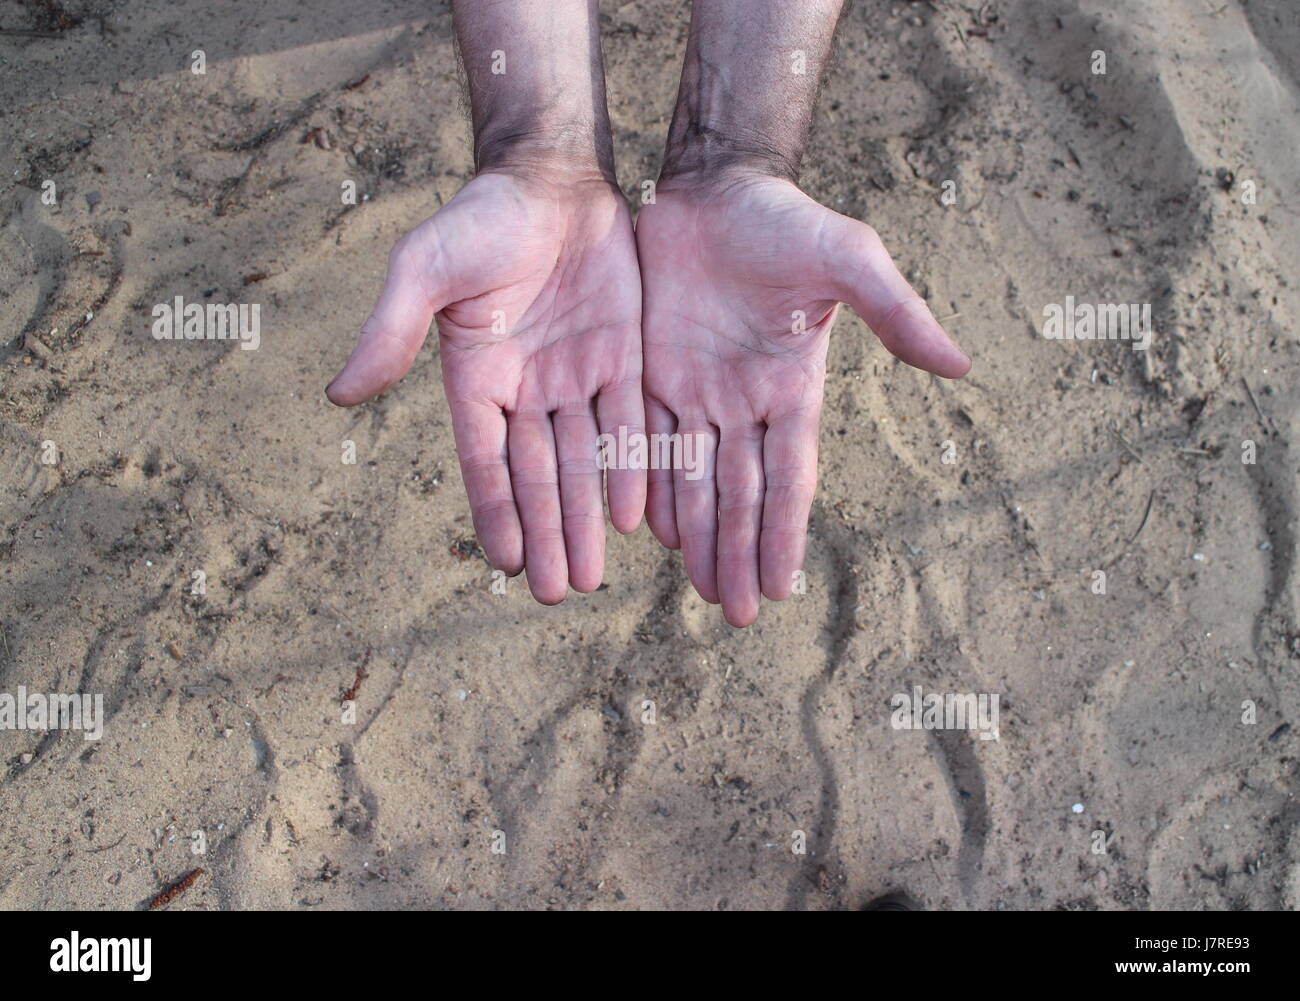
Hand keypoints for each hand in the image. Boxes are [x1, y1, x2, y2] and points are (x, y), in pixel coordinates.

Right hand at [327, 168, 645, 603]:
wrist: (549, 177)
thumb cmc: (477, 220)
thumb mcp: (422, 269)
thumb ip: (388, 330)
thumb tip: (336, 396)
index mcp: (475, 379)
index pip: (485, 461)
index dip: (495, 512)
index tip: (505, 565)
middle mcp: (526, 389)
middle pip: (538, 475)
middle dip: (547, 534)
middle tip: (557, 592)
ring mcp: (576, 376)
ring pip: (584, 461)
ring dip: (587, 519)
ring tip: (590, 575)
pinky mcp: (622, 357)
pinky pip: (627, 423)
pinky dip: (628, 468)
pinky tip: (634, 516)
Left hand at [636, 168, 969, 625]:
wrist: (714, 186)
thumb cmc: (785, 220)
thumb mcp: (848, 259)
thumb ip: (896, 313)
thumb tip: (963, 366)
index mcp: (791, 388)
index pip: (790, 477)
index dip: (784, 533)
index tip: (781, 589)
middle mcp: (744, 403)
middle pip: (740, 493)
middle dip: (738, 553)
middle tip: (734, 614)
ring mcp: (695, 392)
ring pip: (694, 480)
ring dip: (698, 536)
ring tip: (700, 590)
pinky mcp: (651, 375)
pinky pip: (647, 444)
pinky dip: (650, 488)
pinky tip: (649, 533)